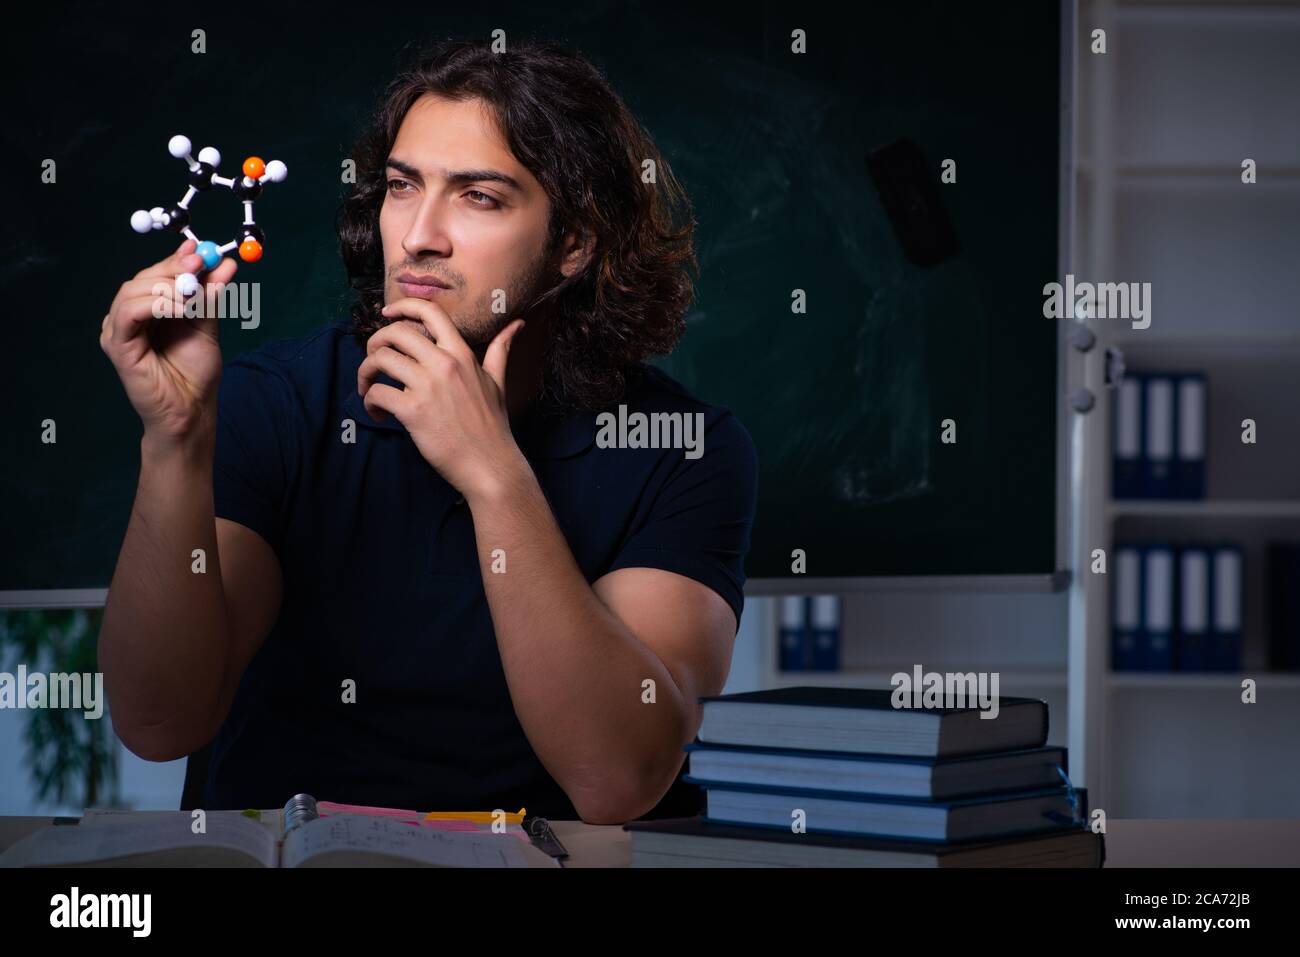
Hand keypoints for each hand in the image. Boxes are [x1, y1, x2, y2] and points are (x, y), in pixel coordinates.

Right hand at [100, 238, 238, 443]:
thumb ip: (211, 295)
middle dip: (174, 267)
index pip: (158, 275)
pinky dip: (155, 303)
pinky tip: (180, 308)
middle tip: (200, 261)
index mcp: (148, 309)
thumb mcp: (208, 325)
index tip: (200, 249)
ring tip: (194, 294)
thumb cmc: (195, 374)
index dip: (178, 259)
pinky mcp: (116, 344)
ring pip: (134, 290)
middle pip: (144, 278)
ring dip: (167, 286)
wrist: (191, 411)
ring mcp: (118, 329)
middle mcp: (128, 316)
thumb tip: (226, 262)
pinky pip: (128, 312)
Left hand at [357, 298, 528, 499]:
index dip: (403, 306)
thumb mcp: (498, 381)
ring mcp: (428, 387)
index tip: (387, 312)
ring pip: (380, 359)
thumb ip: (500, 349)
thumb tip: (517, 324)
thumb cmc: (493, 425)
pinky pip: (377, 393)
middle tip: (373, 360)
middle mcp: (444, 364)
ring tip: (369, 388)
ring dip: (366, 372)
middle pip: (396, 332)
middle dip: (375, 342)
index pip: (430, 312)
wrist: (489, 464)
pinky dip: (369, 402)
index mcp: (461, 354)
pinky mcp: (413, 411)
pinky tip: (378, 412)